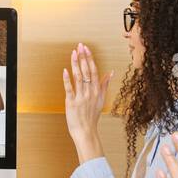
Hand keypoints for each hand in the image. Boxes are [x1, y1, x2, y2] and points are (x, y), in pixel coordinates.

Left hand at [62, 43, 112, 163]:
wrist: (86, 131)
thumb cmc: (92, 116)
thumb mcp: (101, 99)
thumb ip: (104, 85)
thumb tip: (111, 72)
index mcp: (96, 90)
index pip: (93, 71)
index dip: (90, 58)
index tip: (86, 48)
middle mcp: (90, 92)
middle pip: (87, 71)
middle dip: (83, 58)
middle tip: (80, 46)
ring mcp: (81, 97)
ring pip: (79, 78)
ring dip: (76, 64)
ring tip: (73, 53)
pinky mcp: (72, 103)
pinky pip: (70, 89)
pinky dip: (67, 80)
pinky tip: (65, 70)